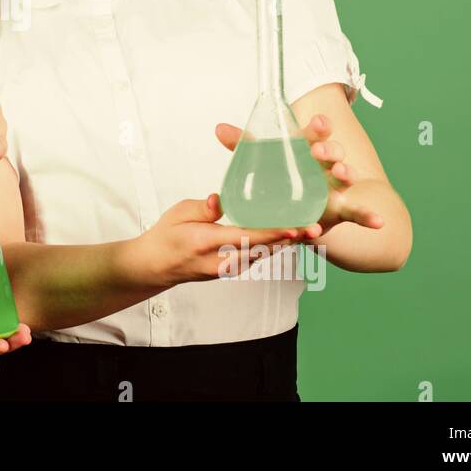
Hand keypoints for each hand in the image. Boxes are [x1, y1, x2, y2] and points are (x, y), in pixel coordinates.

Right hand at [139, 194, 305, 286]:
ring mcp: (227, 270)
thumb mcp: (178, 213)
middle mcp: (221, 261)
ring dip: (285, 244)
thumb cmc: (166, 236)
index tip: (295, 227)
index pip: (245, 237)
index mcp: (206, 243)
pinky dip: (273, 247)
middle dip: (289, 239)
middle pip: (262, 250)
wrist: (155, 266)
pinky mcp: (231, 270)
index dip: (273, 233)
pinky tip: (288, 236)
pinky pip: (256, 258)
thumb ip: (203, 207)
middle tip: (315, 227)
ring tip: (309, 230)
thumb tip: (221, 199)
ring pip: (263, 256)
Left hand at [214, 114, 383, 241]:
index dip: (317, 128)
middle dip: (328, 149)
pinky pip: (358, 212)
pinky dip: (369, 217)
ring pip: (344, 175)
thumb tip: (219, 128)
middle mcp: (323, 166)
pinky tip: (379, 222)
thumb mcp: (264, 162)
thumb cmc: (286, 179)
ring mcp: (335, 187)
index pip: (312, 135)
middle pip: (330, 152)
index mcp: (306, 151)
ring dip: (345, 172)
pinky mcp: (342, 209)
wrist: (307, 209)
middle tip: (320, 151)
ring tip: (343, 172)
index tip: (319, 122)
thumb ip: (245, 146)